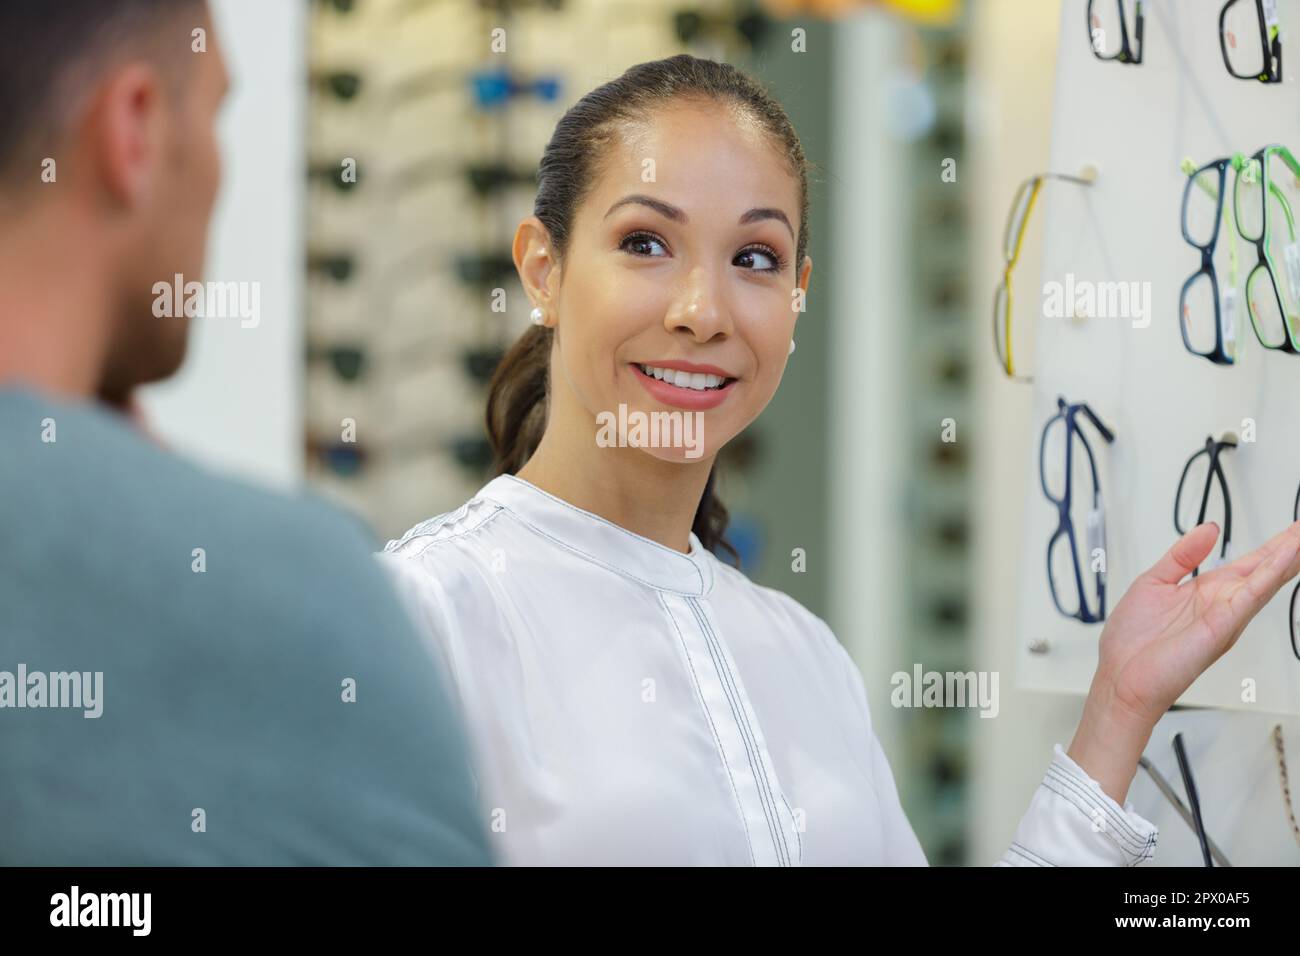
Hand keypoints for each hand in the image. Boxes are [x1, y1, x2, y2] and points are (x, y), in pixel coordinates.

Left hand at [1068, 519, 1299, 802]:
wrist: (1120, 679)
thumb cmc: (1132, 643)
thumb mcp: (1154, 582)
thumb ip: (1182, 555)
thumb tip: (1209, 529)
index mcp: (1206, 592)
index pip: (1248, 564)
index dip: (1272, 545)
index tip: (1293, 529)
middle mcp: (1222, 604)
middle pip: (1265, 570)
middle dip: (1289, 548)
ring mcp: (1225, 616)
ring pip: (1266, 580)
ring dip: (1288, 556)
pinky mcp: (1221, 627)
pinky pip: (1251, 596)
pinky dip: (1270, 575)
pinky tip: (1287, 556)